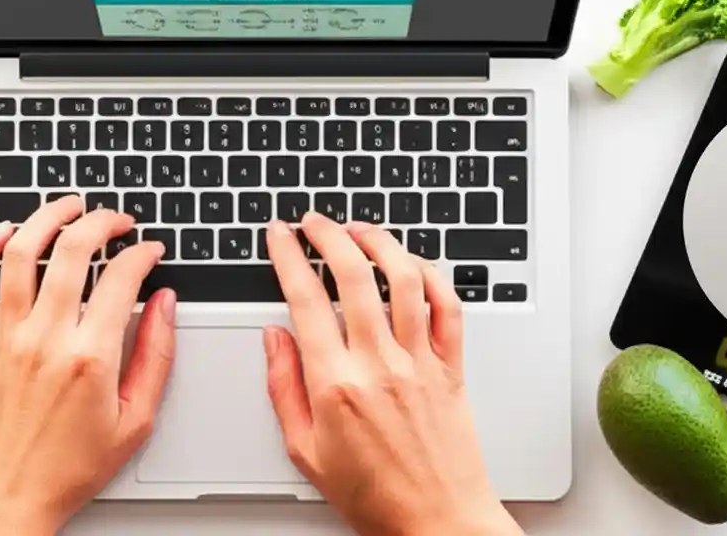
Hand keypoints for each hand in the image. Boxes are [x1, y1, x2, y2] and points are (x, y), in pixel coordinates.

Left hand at [0, 197, 175, 534]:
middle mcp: (46, 338)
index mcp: (91, 357)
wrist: (7, 496)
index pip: (122, 277)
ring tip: (68, 206)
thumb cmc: (67, 468)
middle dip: (103, 221)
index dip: (143, 253)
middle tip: (117, 220)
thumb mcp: (135, 420)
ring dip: (47, 217)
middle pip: (74, 249)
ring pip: (22, 251)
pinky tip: (2, 235)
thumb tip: (166, 306)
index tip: (150, 251)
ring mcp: (7, 336)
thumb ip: (156, 355)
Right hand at [263, 214, 522, 535]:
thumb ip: (284, 388)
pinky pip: (448, 307)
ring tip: (359, 229)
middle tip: (313, 220)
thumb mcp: (305, 451)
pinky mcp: (452, 368)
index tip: (279, 235)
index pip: (305, 299)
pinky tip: (412, 263)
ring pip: (404, 278)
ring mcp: (420, 362)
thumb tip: (274, 338)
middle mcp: (380, 365)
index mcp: (336, 385)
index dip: (288, 256)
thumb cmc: (374, 496)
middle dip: (328, 234)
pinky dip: (432, 275)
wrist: (437, 522)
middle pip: (354, 274)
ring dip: (379, 242)